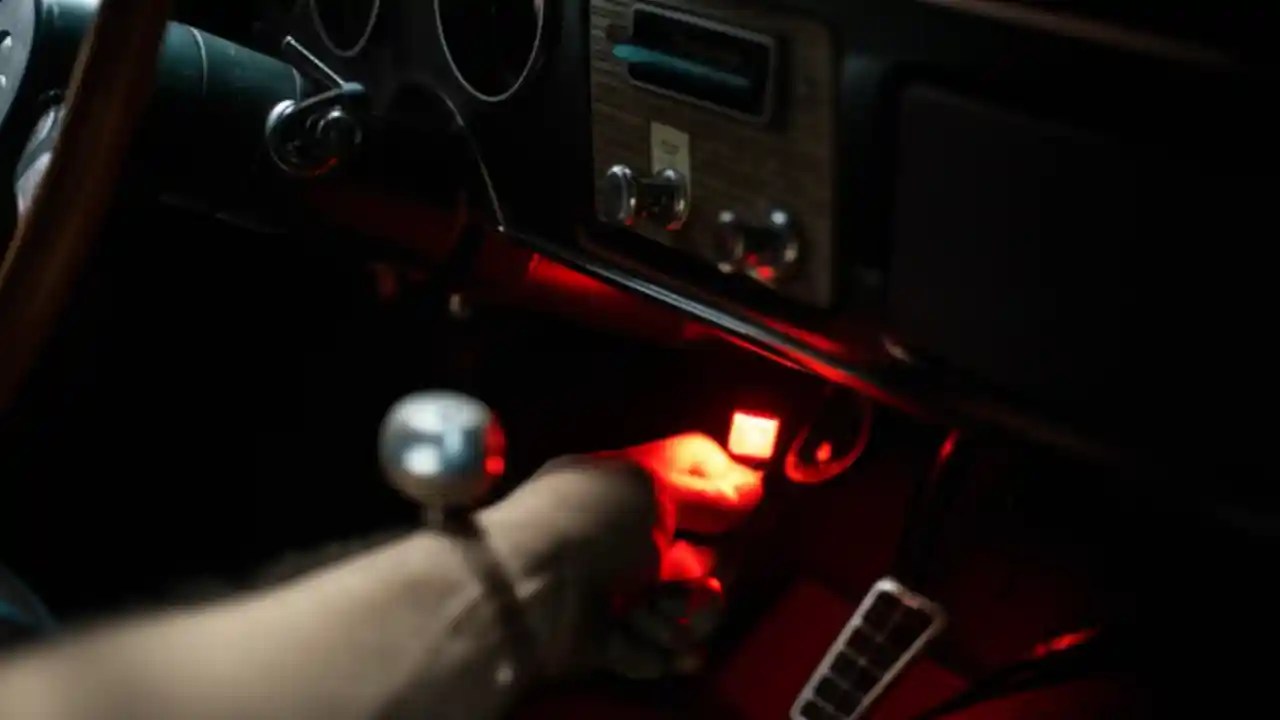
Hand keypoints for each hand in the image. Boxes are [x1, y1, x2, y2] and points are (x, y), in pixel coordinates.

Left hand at [600, 433, 763, 677]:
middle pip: (705, 551)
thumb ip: (706, 495)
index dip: (726, 484)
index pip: (692, 469)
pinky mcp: (614, 638)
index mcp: (631, 482)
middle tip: (692, 578)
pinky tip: (641, 638)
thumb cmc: (589, 522)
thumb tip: (752, 488)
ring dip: (682, 615)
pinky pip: (659, 648)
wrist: (526, 591)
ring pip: (689, 606)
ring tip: (653, 615)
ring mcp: (622, 587)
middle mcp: (629, 532)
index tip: (748, 505)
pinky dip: (654, 648)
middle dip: (708, 570)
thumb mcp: (651, 491)